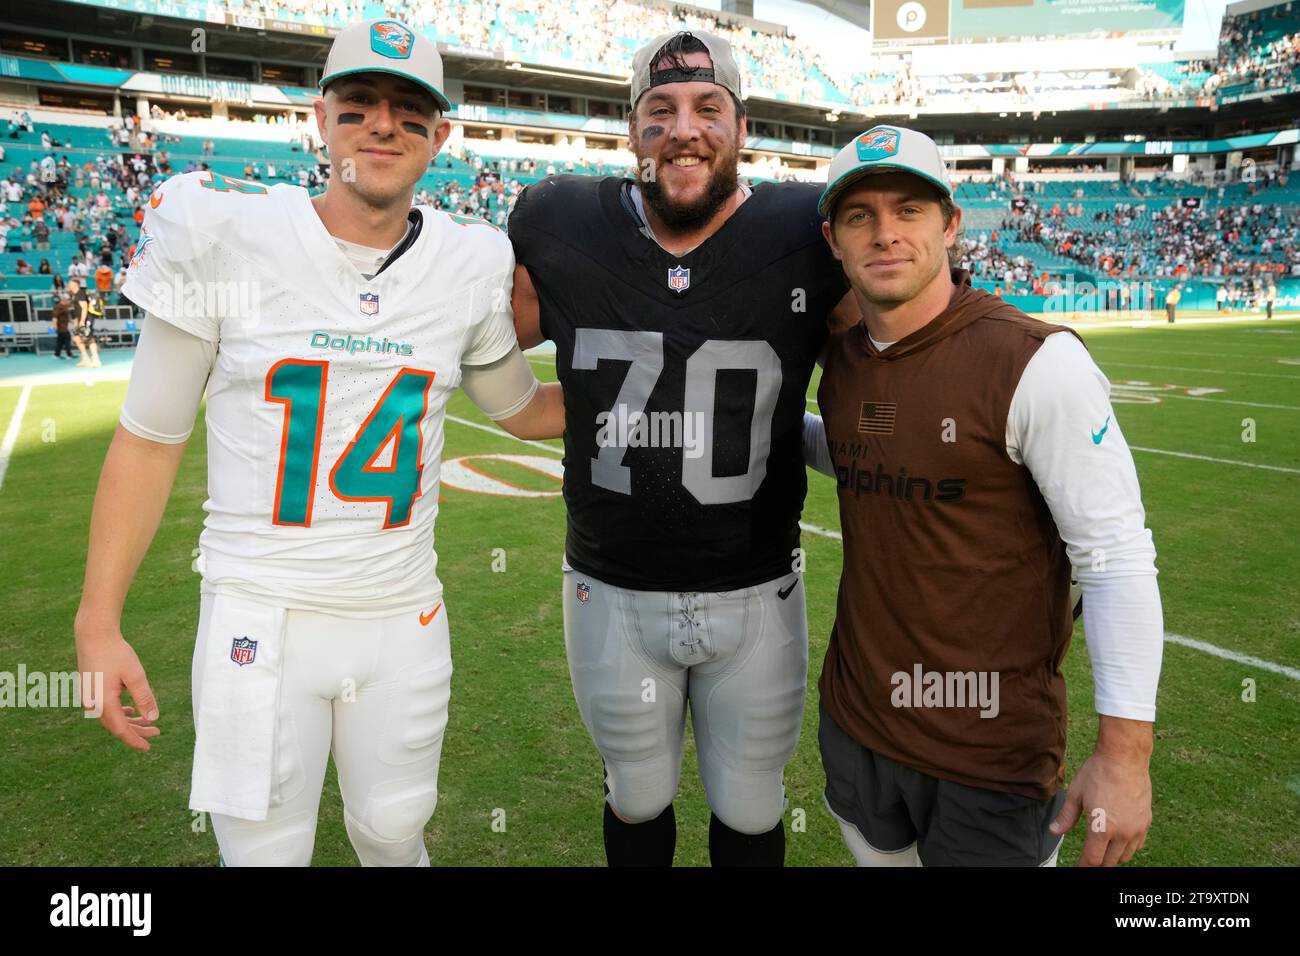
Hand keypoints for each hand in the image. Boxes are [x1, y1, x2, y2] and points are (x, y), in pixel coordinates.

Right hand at [75, 623, 159, 751]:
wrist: (93, 635)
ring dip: (129, 720)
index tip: (148, 748)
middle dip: (136, 731)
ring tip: (147, 722)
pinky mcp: (90, 690)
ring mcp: (89, 697)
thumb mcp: (136, 675)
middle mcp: (93, 704)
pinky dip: (120, 711)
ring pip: (112, 717)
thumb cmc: (115, 653)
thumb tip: (153, 718)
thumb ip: (144, 697)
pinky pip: (106, 708)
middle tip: (156, 733)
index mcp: (104, 703)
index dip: (135, 740)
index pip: (121, 730)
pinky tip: (130, 709)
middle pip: (116, 725)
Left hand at [1050, 742, 1151, 866]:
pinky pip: (1137, 845)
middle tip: (1087, 860)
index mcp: (1102, 828)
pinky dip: (1127, 848)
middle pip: (1109, 861)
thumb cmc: (1098, 773)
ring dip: (1112, 857)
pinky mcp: (1146, 822)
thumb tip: (1054, 831)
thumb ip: (1066, 817)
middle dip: (1097, 863)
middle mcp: (1122, 833)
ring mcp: (1137, 829)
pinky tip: (1118, 840)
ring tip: (1102, 851)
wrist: (1124, 758)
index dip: (1083, 866)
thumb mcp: (1076, 794)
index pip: (1092, 859)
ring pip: (1125, 856)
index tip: (1078, 868)